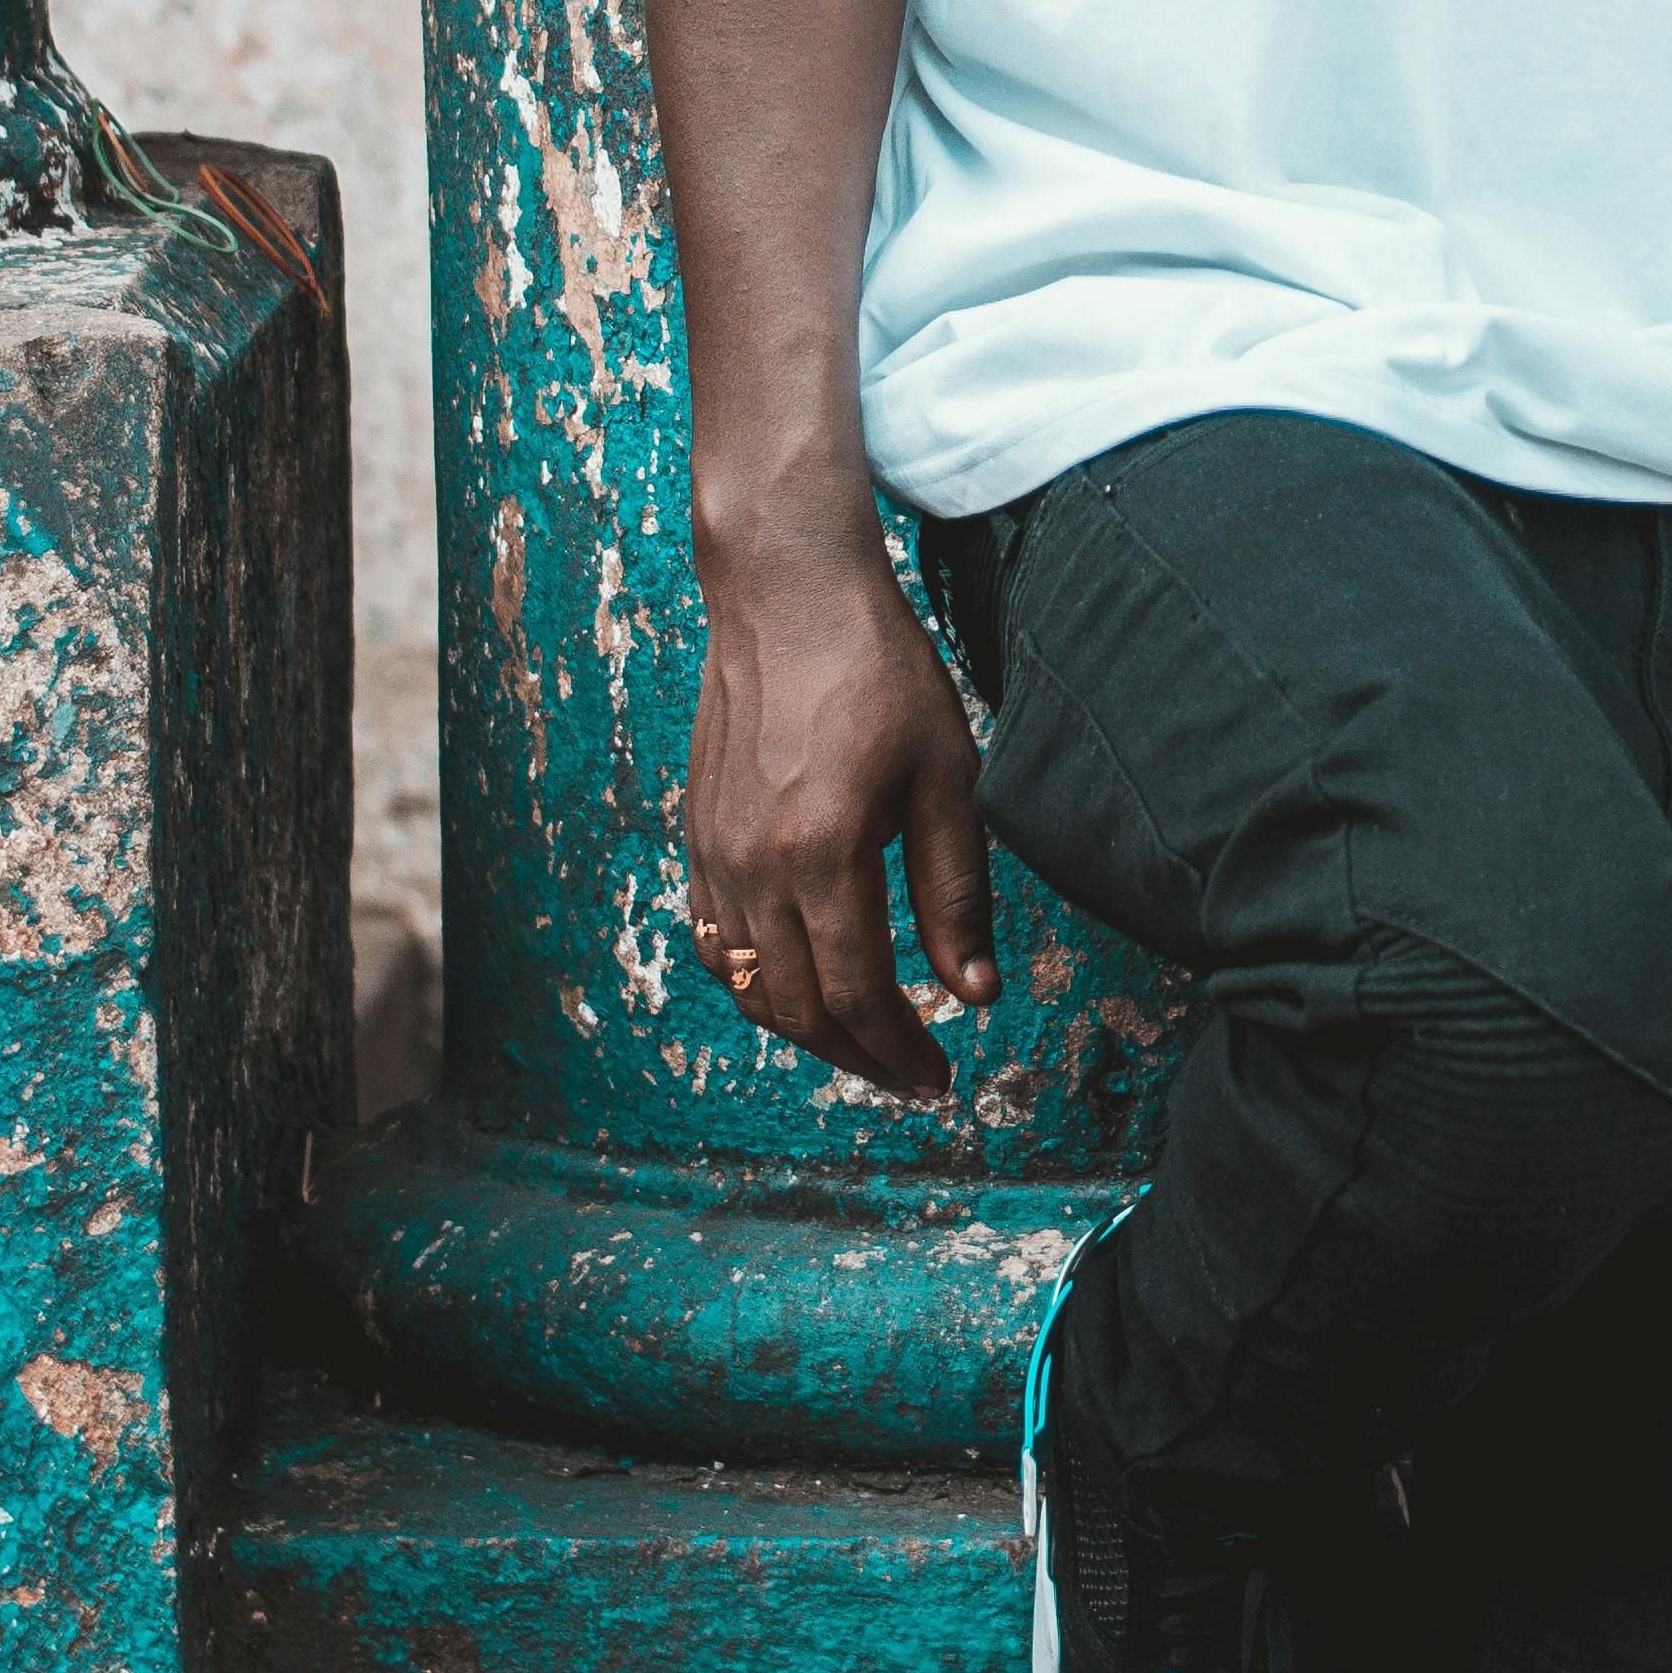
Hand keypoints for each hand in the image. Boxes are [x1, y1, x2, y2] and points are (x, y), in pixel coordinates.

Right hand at [681, 531, 997, 1098]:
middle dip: (859, 1058)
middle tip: (910, 1076)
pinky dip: (756, 984)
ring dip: (806, 1030)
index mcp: (822, 856)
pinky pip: (713, 942)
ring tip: (864, 1041)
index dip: (902, 1053)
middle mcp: (753, 868)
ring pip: (748, 987)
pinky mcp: (697, 836)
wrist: (787, 593)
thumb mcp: (946, 775)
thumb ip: (956, 892)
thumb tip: (974, 995)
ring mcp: (714, 855)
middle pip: (799, 1010)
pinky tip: (799, 983)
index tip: (941, 1078)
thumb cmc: (880, 671)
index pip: (860, 997)